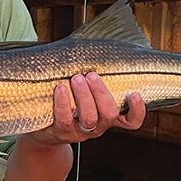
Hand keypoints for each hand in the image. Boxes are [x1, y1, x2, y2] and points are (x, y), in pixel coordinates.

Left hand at [30, 74, 146, 144]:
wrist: (43, 128)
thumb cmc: (67, 104)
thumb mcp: (85, 94)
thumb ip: (94, 79)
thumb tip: (95, 48)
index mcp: (107, 117)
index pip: (131, 121)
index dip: (137, 111)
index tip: (135, 94)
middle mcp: (97, 126)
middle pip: (109, 114)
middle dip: (101, 93)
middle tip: (91, 75)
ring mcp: (80, 132)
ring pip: (89, 117)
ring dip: (84, 96)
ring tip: (76, 78)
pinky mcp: (62, 133)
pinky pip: (65, 119)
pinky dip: (63, 102)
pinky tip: (60, 88)